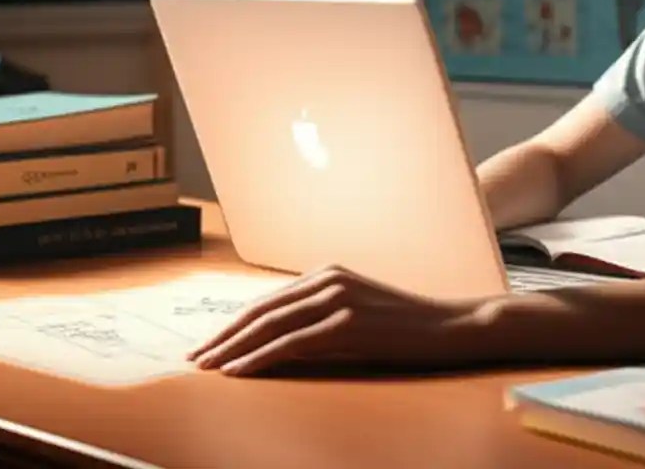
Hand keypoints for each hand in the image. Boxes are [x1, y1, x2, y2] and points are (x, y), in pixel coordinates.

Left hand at [186, 265, 493, 375]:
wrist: (449, 326)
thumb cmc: (405, 327)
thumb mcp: (357, 314)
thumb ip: (320, 318)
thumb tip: (280, 341)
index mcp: (327, 274)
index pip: (267, 300)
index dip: (233, 323)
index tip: (209, 343)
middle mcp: (327, 279)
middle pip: (260, 309)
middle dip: (223, 335)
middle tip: (195, 358)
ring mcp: (337, 299)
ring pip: (269, 325)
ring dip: (232, 347)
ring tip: (207, 367)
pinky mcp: (347, 323)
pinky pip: (291, 343)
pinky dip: (259, 357)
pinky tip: (238, 371)